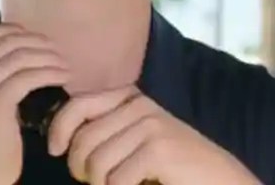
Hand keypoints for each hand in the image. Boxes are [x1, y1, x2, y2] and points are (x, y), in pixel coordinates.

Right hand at [0, 22, 69, 184]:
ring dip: (50, 57)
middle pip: (8, 40)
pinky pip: (29, 77)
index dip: (18, 31)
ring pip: (21, 56)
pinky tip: (64, 78)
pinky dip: (51, 73)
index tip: (40, 42)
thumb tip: (22, 53)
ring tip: (67, 67)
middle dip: (39, 42)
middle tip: (60, 53)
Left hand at [46, 86, 261, 184]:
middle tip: (96, 181)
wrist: (219, 179)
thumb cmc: (171, 166)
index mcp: (130, 98)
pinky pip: (116, 179)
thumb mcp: (136, 139)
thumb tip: (59, 138)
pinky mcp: (159, 149)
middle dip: (80, 169)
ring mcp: (150, 125)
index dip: (58, 129)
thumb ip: (106, 130)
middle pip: (83, 140)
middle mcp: (139, 106)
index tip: (55, 149)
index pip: (77, 104)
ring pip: (96, 163)